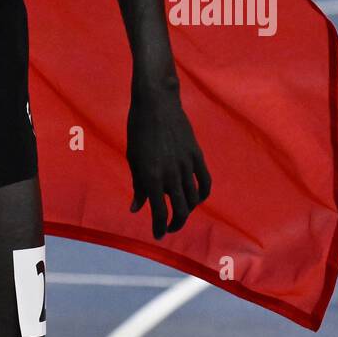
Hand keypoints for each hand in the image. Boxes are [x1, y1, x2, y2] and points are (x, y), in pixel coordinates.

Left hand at [127, 83, 211, 238]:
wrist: (156, 102)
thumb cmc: (137, 128)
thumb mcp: (132, 158)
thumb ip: (137, 185)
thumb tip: (136, 208)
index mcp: (151, 176)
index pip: (159, 212)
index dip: (159, 227)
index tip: (158, 234)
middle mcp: (171, 174)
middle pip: (179, 210)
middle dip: (175, 223)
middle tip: (169, 227)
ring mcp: (186, 165)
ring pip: (192, 198)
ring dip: (187, 210)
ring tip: (180, 214)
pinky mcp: (196, 155)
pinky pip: (205, 182)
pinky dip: (202, 194)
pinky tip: (196, 199)